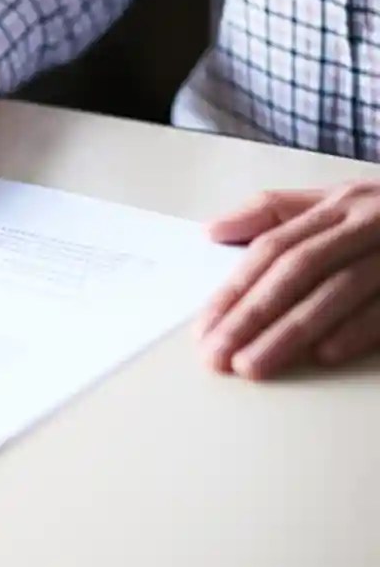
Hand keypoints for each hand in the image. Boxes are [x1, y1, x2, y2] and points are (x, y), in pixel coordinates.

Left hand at [197, 182, 379, 378]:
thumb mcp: (342, 200)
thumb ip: (277, 212)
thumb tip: (213, 230)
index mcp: (339, 205)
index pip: (271, 249)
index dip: (233, 290)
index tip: (204, 331)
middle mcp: (368, 223)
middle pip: (296, 269)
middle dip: (251, 315)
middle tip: (218, 358)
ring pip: (338, 290)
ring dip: (292, 331)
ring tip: (255, 366)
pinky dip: (359, 328)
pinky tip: (326, 355)